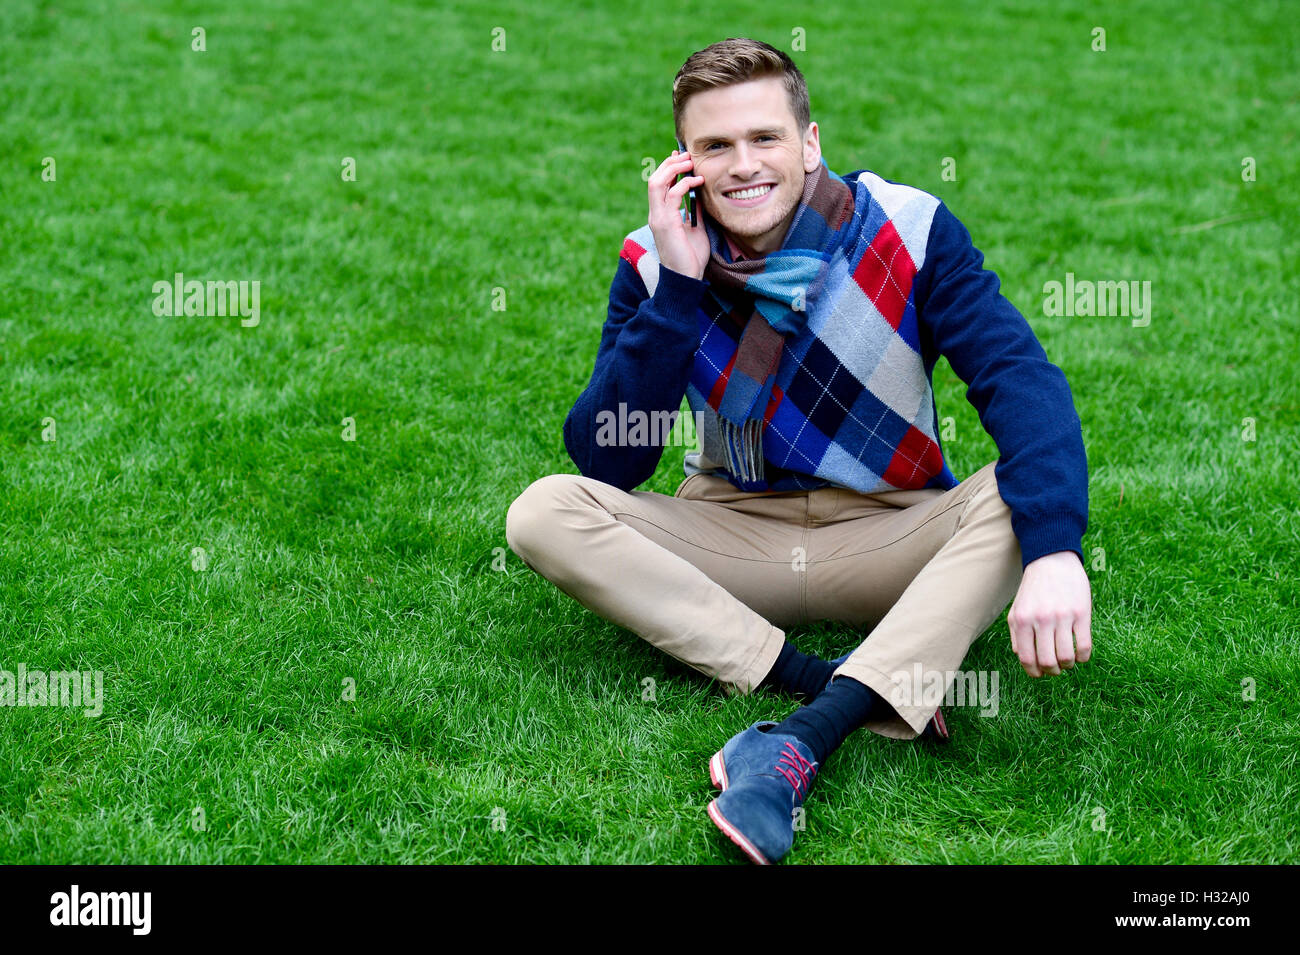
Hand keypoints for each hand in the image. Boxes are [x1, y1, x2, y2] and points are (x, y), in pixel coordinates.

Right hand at [647, 150, 709, 279]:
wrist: (687, 278)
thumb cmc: (691, 257)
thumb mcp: (696, 228)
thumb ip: (694, 211)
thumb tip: (700, 195)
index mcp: (661, 215)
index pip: (659, 184)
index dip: (669, 167)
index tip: (683, 156)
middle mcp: (656, 214)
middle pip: (655, 178)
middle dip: (670, 163)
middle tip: (688, 155)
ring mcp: (658, 218)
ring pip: (657, 182)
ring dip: (674, 168)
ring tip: (690, 162)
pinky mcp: (665, 223)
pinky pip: (671, 195)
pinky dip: (684, 184)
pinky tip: (698, 181)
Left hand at [1007, 550, 1091, 676]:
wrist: (1052, 561)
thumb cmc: (1034, 590)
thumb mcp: (1017, 609)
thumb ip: (1016, 634)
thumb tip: (1023, 658)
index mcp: (1022, 620)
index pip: (1027, 659)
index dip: (1034, 673)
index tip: (1040, 674)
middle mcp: (1041, 620)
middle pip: (1048, 662)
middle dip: (1052, 671)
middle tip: (1055, 668)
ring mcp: (1062, 617)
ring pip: (1067, 657)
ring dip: (1068, 665)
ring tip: (1067, 660)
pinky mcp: (1082, 614)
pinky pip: (1085, 646)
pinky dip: (1083, 657)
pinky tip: (1080, 654)